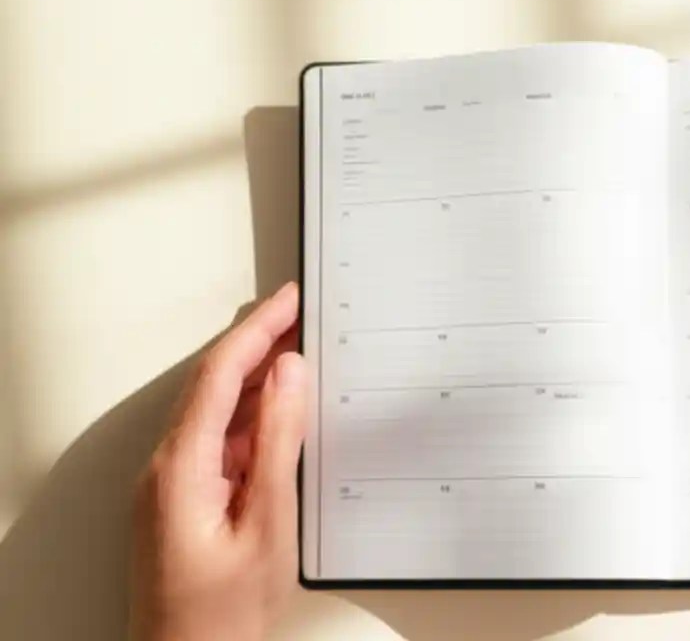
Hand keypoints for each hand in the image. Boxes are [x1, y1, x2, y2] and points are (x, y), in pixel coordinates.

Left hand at [131, 283, 306, 640]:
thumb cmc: (222, 612)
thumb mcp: (267, 523)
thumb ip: (278, 444)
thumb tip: (288, 377)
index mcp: (181, 466)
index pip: (220, 375)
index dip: (257, 330)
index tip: (288, 301)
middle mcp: (168, 467)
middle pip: (214, 385)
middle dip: (258, 344)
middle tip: (300, 314)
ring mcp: (174, 483)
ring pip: (218, 412)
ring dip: (258, 380)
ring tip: (301, 352)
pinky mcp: (186, 499)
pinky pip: (221, 441)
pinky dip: (254, 417)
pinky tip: (282, 413)